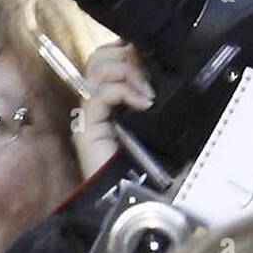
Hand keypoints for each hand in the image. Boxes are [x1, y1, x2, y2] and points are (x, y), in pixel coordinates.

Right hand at [74, 40, 155, 180]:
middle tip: (149, 80)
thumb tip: (166, 80)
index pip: (108, 60)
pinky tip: (142, 104)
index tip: (149, 59)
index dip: (126, 51)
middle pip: (99, 57)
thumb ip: (155, 105)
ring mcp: (88, 113)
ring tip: (146, 94)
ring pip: (97, 68)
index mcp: (110, 103)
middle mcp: (95, 104)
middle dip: (127, 59)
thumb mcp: (156, 130)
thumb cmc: (144, 171)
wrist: (128, 200)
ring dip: (127, 73)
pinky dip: (124, 91)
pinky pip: (101, 92)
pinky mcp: (87, 125)